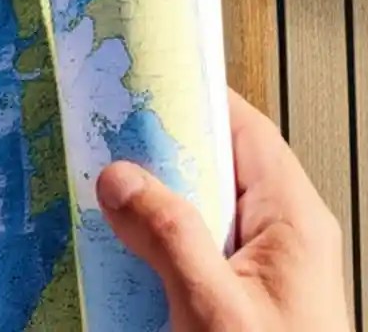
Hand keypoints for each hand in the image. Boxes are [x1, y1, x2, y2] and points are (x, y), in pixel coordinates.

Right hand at [97, 88, 349, 330]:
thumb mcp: (214, 309)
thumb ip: (168, 236)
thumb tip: (120, 176)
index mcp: (293, 221)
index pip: (244, 129)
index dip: (194, 98)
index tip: (137, 81)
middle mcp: (281, 237)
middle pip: (215, 165)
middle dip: (157, 148)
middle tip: (98, 131)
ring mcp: (259, 268)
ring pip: (198, 208)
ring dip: (149, 196)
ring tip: (96, 181)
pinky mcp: (236, 297)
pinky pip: (191, 248)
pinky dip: (153, 238)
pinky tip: (115, 242)